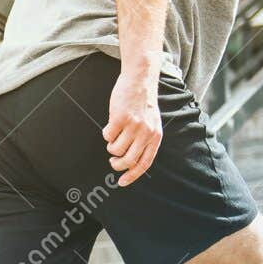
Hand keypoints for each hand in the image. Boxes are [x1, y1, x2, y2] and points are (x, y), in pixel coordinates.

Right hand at [103, 67, 162, 186]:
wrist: (141, 81)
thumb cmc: (143, 104)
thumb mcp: (150, 124)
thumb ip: (144, 141)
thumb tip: (130, 163)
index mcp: (155, 136)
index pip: (144, 163)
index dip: (132, 175)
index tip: (122, 182)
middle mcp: (146, 133)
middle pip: (127, 160)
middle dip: (117, 164)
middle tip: (113, 161)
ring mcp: (133, 126)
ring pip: (114, 149)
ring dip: (111, 145)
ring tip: (115, 134)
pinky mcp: (120, 119)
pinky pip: (107, 136)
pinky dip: (107, 132)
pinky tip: (112, 123)